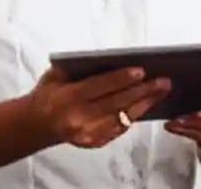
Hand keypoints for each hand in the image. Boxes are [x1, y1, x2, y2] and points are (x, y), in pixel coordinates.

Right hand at [27, 66, 170, 148]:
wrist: (37, 123)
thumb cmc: (50, 93)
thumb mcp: (56, 75)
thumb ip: (79, 67)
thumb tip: (114, 58)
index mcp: (67, 99)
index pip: (98, 87)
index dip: (121, 79)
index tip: (142, 70)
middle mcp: (78, 120)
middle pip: (116, 103)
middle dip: (142, 91)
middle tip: (163, 80)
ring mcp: (88, 135)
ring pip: (123, 117)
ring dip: (145, 103)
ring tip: (162, 89)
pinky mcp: (95, 142)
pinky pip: (121, 127)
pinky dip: (135, 113)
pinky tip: (148, 102)